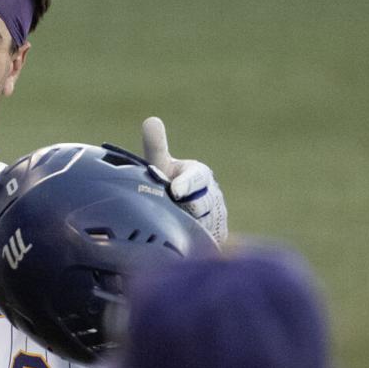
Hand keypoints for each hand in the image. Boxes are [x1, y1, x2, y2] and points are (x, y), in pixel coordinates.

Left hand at [141, 117, 227, 243]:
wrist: (178, 215)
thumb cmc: (167, 184)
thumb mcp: (161, 167)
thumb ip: (156, 147)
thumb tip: (151, 120)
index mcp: (199, 175)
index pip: (198, 177)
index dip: (187, 184)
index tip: (175, 190)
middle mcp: (212, 196)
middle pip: (203, 204)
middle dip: (188, 208)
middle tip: (175, 212)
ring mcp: (217, 218)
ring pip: (205, 225)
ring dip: (190, 228)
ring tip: (176, 231)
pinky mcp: (216, 239)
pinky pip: (207, 244)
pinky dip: (195, 245)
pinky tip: (182, 247)